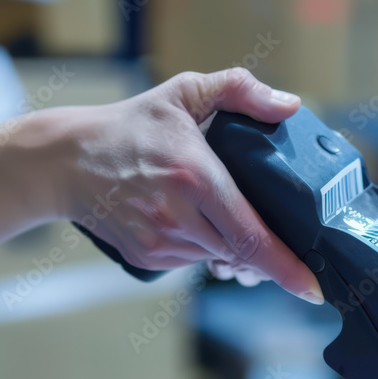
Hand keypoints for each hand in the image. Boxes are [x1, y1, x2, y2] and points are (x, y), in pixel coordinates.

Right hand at [59, 68, 323, 304]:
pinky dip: (205, 246)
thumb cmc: (130, 127)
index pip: (251, 235)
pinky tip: (193, 221)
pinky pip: (194, 261)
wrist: (65, 161)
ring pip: (220, 258)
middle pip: (242, 252)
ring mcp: (160, 242)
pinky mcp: (148, 258)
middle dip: (265, 253)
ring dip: (233, 245)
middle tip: (276, 235)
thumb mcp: (183, 93)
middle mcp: (178, 216)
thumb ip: (240, 90)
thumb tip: (289, 107)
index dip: (286, 266)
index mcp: (195, 176)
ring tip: (221, 215)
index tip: (313, 288)